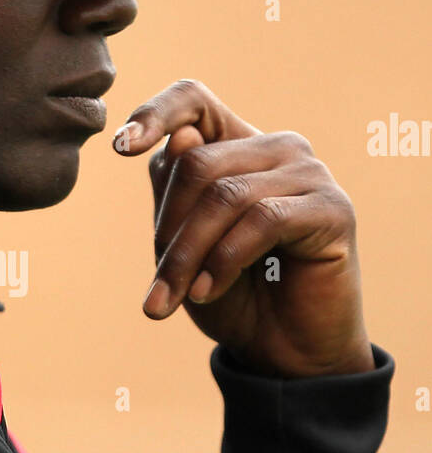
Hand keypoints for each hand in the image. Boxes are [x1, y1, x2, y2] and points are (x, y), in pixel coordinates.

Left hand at [112, 79, 375, 378]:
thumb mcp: (183, 247)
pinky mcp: (332, 208)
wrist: (283, 353)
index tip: (121, 147)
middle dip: (168, 231)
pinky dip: (226, 259)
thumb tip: (183, 137)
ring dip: (190, 255)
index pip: (193, 99)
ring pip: (225, 195)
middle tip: (159, 287)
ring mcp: (309, 172)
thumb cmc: (232, 296)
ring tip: (179, 298)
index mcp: (235, 145)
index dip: (154, 113)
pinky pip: (263, 219)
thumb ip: (175, 194)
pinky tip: (210, 290)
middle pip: (197, 162)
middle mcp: (276, 148)